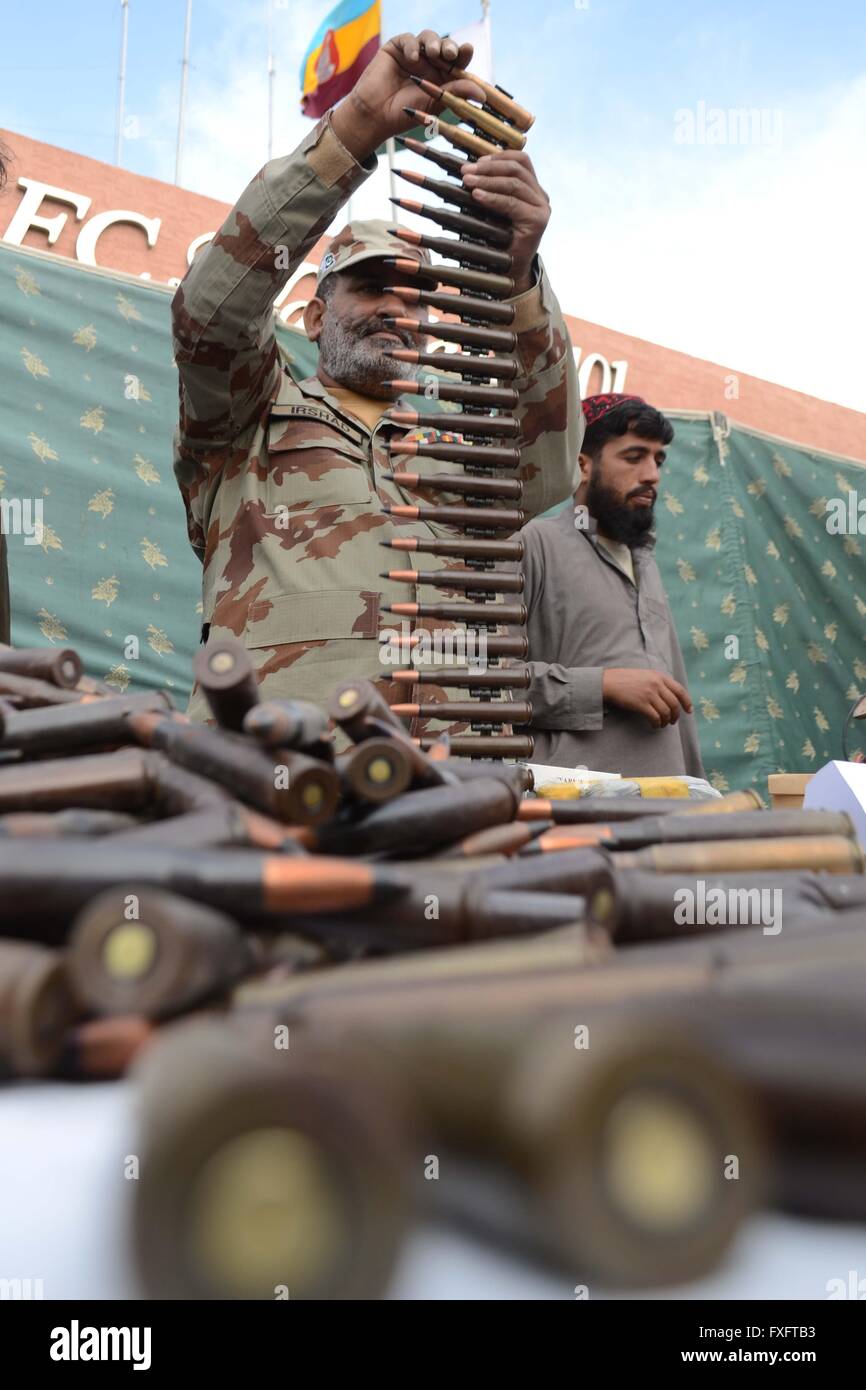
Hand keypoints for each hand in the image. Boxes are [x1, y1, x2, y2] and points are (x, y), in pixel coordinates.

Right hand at [331, 31, 483, 158]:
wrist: (375, 117)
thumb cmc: (404, 115)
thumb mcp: (435, 104)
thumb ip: (456, 94)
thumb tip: (483, 94)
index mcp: (441, 77)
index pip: (456, 62)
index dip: (463, 55)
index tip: (467, 51)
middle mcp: (429, 64)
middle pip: (444, 47)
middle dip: (449, 47)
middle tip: (451, 53)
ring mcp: (412, 55)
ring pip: (428, 38)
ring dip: (433, 42)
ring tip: (433, 52)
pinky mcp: (395, 49)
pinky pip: (407, 39)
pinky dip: (412, 46)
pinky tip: (412, 58)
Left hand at [461, 152, 550, 293]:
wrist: (510, 273)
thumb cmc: (498, 241)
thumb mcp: (493, 210)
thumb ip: (490, 190)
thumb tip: (468, 170)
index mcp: (533, 189)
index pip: (521, 161)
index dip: (498, 156)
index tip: (475, 162)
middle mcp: (541, 197)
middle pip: (518, 168)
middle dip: (489, 167)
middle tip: (466, 171)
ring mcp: (542, 208)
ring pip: (515, 182)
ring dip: (488, 179)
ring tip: (467, 181)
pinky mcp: (537, 221)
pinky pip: (512, 203)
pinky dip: (492, 198)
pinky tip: (477, 196)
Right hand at [602, 668, 692, 728]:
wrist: (608, 682)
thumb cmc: (624, 680)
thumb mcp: (645, 675)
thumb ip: (657, 682)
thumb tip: (669, 697)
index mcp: (659, 676)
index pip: (680, 690)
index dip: (686, 702)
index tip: (689, 710)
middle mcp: (657, 684)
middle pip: (674, 703)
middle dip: (676, 715)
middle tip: (673, 721)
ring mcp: (649, 694)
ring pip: (666, 712)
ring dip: (666, 721)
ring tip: (661, 724)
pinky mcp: (641, 704)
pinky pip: (655, 717)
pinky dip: (657, 723)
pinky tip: (654, 725)